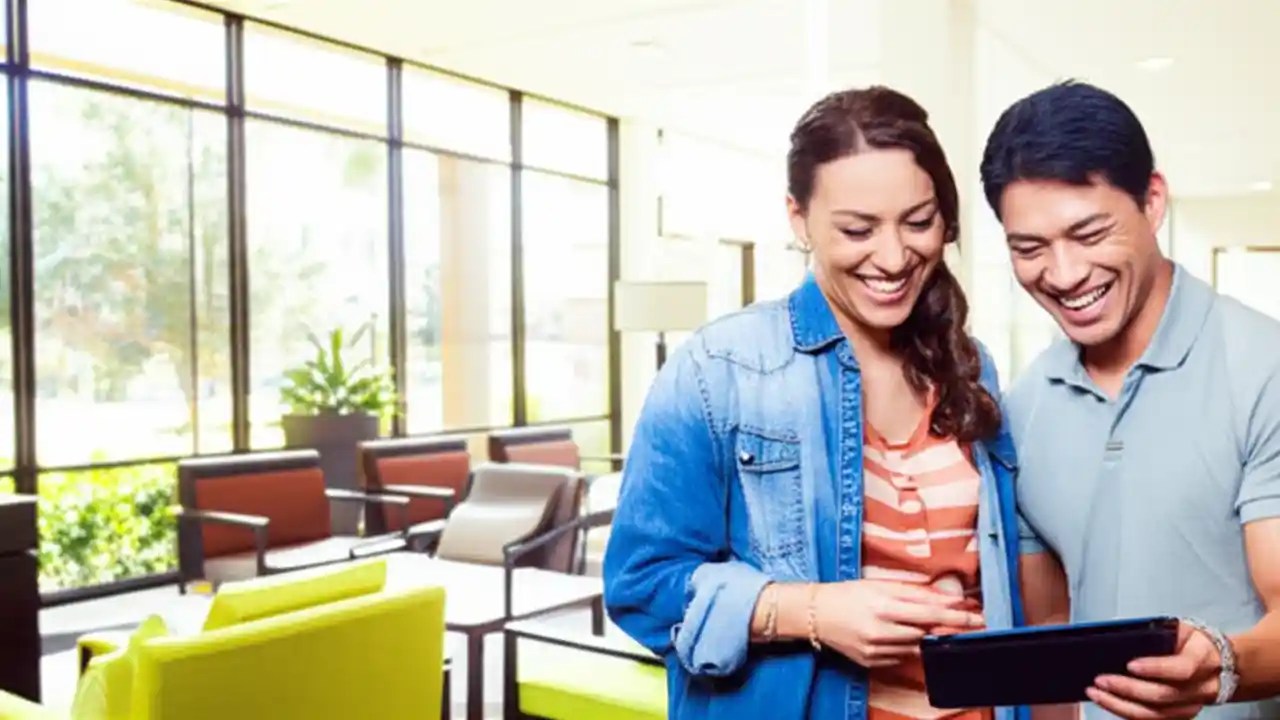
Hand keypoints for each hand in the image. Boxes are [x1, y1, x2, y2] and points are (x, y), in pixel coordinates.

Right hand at [814, 580, 983, 667]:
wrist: (814, 614)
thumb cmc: (848, 594)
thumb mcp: (879, 585)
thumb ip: (914, 592)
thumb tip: (946, 598)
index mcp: (884, 606)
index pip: (929, 614)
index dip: (956, 617)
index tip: (976, 617)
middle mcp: (880, 630)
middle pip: (926, 633)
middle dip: (948, 628)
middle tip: (970, 623)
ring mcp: (875, 649)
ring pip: (915, 647)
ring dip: (928, 638)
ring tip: (933, 627)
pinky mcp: (870, 661)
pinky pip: (900, 657)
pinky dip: (907, 647)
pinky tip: (903, 636)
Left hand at [1087, 622, 1220, 718]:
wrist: (1218, 662)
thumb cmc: (1191, 641)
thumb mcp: (1180, 629)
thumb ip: (1159, 633)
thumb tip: (1122, 635)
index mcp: (1202, 659)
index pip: (1182, 668)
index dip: (1156, 668)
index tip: (1129, 665)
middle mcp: (1201, 687)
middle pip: (1163, 695)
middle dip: (1127, 689)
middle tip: (1100, 680)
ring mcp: (1191, 705)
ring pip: (1156, 714)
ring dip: (1120, 706)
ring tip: (1095, 693)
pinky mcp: (1181, 715)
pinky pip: (1152, 719)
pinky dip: (1127, 713)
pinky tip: (1107, 703)